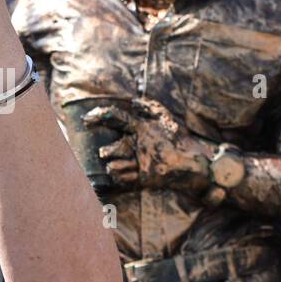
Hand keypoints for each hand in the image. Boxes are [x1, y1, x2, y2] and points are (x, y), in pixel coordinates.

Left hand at [82, 98, 213, 191]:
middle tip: (104, 152)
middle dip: (106, 152)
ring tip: (111, 165)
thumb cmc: (179, 140)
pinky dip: (118, 177)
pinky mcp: (144, 179)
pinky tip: (118, 174)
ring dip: (111, 166)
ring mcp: (142, 164)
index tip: (87, 119)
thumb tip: (133, 101)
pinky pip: (123, 179)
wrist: (193, 165)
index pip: (116, 117)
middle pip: (111, 149)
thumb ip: (150, 108)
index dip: (98, 116)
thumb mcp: (167, 119)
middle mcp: (140, 145)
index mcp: (143, 128)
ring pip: (114, 167)